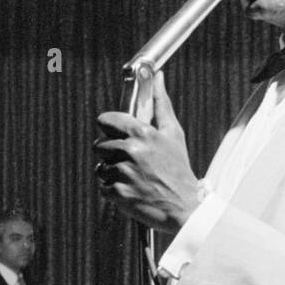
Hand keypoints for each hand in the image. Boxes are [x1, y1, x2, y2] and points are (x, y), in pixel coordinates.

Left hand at [94, 72, 200, 234]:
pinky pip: (103, 187)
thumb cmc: (179, 169)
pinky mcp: (118, 193)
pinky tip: (133, 191)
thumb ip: (161, 103)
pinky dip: (115, 191)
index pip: (105, 120)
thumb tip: (157, 77)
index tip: (116, 134)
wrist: (186, 207)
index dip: (109, 128)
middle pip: (99, 145)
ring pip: (101, 167)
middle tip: (132, 162)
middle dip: (112, 154)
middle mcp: (130, 151)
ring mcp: (123, 173)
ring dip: (113, 173)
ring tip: (135, 178)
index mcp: (141, 133)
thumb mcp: (173, 133)